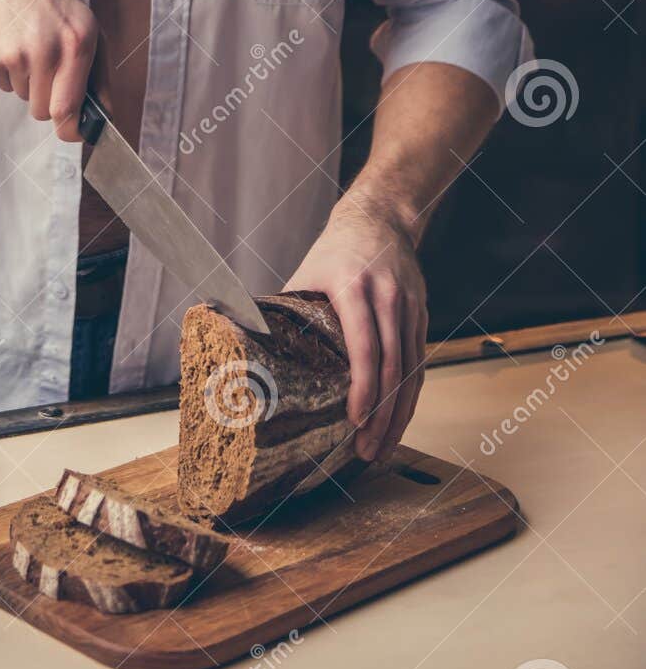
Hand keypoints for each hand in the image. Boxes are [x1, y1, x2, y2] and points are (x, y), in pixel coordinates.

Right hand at [0, 0, 96, 140]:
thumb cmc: (55, 5)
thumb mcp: (89, 29)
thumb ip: (98, 77)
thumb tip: (102, 120)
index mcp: (77, 44)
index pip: (68, 109)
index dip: (71, 130)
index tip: (73, 132)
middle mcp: (45, 50)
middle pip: (43, 111)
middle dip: (47, 99)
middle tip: (48, 70)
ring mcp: (14, 54)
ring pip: (23, 97)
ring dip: (28, 81)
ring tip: (29, 46)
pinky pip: (3, 85)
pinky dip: (8, 72)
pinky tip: (11, 43)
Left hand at [284, 195, 427, 463]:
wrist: (382, 219)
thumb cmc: (335, 251)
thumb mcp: (307, 274)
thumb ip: (286, 311)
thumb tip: (246, 347)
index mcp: (354, 288)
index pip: (365, 344)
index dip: (363, 385)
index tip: (355, 419)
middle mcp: (388, 299)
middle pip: (393, 366)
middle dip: (382, 414)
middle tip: (366, 450)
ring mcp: (410, 309)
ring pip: (412, 372)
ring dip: (399, 415)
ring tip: (380, 449)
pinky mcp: (422, 318)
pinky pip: (419, 364)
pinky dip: (410, 397)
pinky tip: (397, 421)